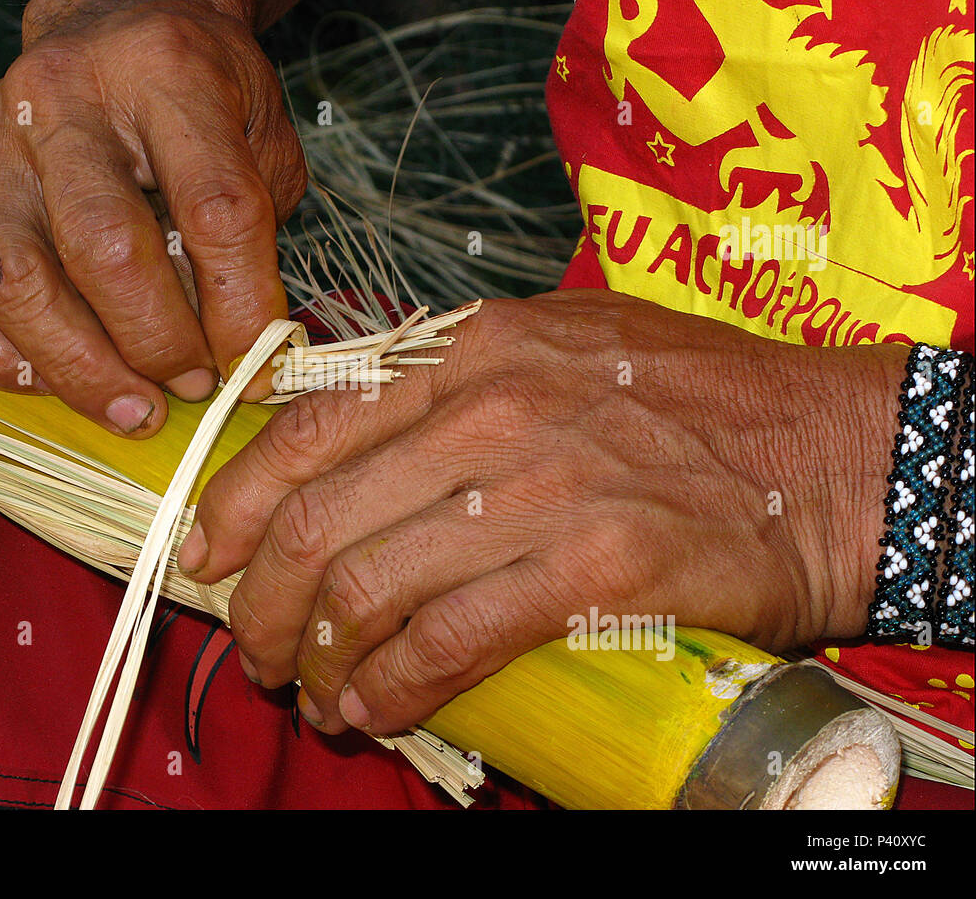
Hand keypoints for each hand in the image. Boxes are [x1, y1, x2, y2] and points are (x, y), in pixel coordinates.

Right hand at [0, 0, 306, 435]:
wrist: (110, 25)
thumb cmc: (196, 93)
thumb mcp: (259, 136)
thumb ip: (256, 234)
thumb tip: (244, 354)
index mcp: (164, 72)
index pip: (214, 208)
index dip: (242, 307)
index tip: (257, 366)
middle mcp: (60, 102)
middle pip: (102, 248)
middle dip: (157, 343)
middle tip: (193, 384)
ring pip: (15, 282)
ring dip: (81, 369)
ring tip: (133, 408)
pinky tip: (50, 378)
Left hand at [178, 291, 904, 733]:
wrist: (838, 451)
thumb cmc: (699, 398)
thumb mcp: (564, 342)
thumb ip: (458, 378)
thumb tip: (358, 436)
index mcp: (475, 346)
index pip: (311, 423)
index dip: (240, 498)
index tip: (210, 548)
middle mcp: (492, 406)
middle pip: (321, 515)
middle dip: (263, 598)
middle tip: (256, 643)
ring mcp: (541, 485)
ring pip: (369, 584)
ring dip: (320, 655)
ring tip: (315, 689)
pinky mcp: (593, 568)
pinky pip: (450, 641)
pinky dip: (393, 686)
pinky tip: (377, 706)